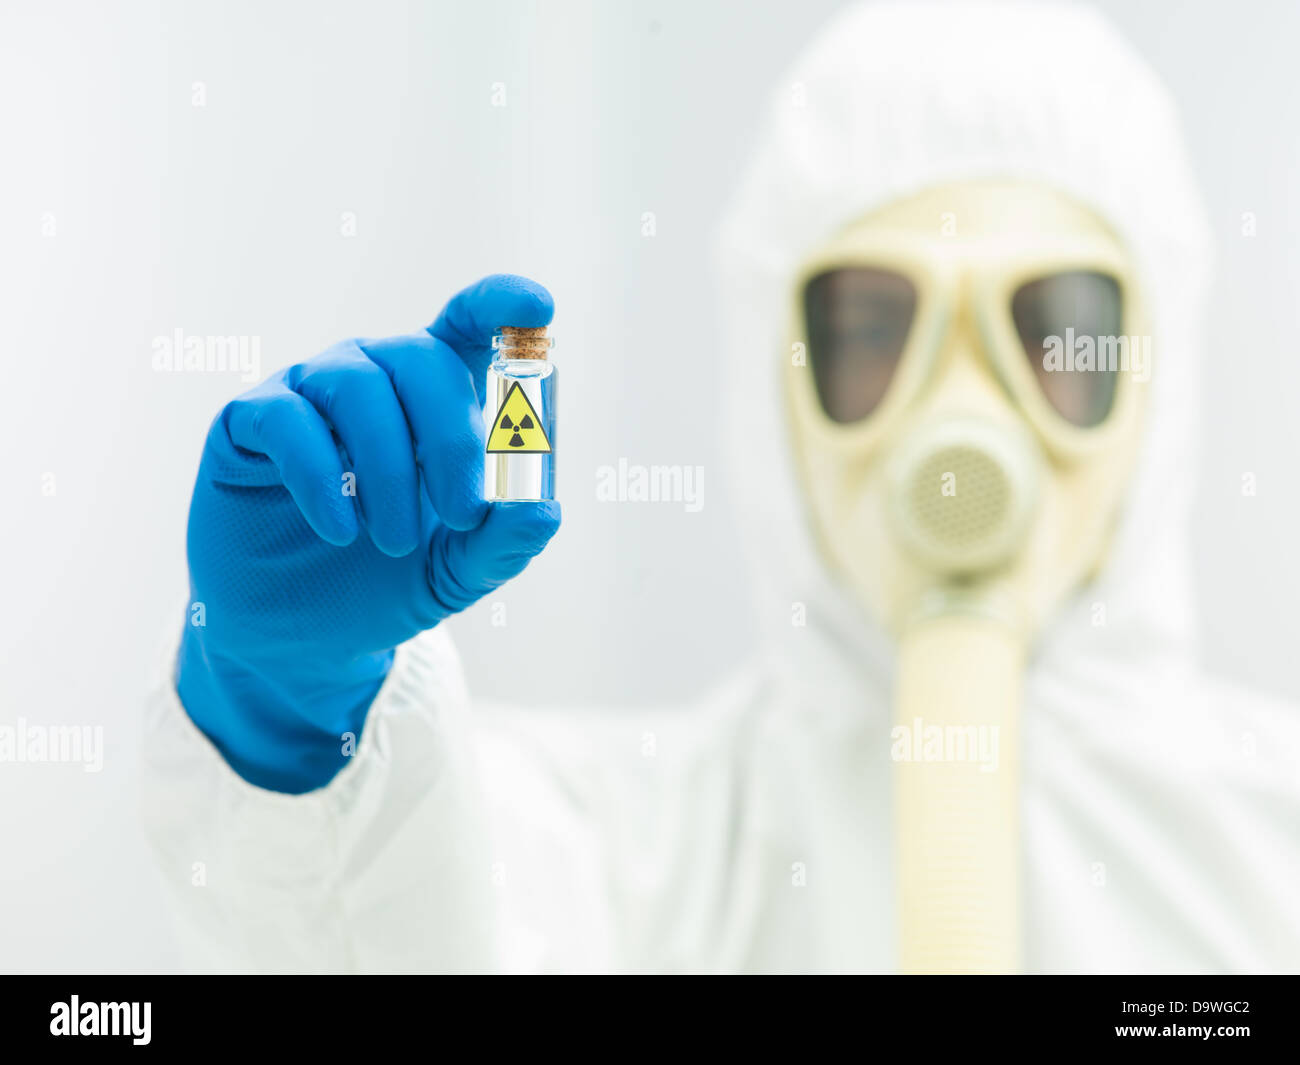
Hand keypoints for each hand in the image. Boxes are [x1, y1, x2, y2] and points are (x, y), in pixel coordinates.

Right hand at [175, 275, 560, 792]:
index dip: (501, 304)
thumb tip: (544, 509)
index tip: (538, 308)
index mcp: (433, 399)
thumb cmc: (386, 586)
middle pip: (419, 357)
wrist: (302, 639)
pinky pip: (288, 420)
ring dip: (388, 469)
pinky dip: (321, 477)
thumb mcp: (456, 572)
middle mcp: (373, 377)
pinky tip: (340, 530)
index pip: (468, 325)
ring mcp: (308, 393)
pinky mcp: (249, 422)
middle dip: (451, 437)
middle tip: (461, 514)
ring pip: (356, 385)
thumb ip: (500, 542)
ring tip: (393, 542)